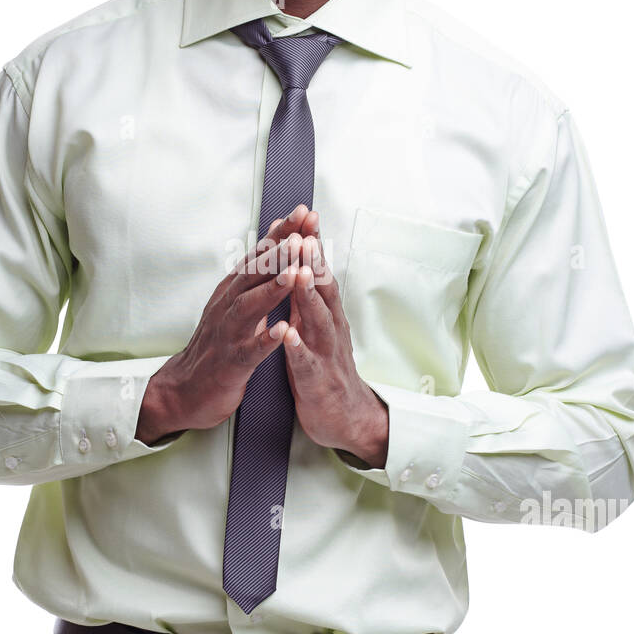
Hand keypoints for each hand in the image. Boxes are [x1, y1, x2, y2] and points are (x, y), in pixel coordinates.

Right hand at [136, 204, 318, 441]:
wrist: (185, 389)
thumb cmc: (218, 343)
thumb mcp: (236, 301)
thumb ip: (255, 273)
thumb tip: (275, 238)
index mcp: (234, 290)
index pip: (260, 256)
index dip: (281, 234)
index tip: (304, 213)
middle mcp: (229, 306)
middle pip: (254, 273)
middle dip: (279, 252)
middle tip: (301, 232)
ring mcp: (229, 333)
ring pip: (250, 307)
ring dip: (272, 290)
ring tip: (293, 274)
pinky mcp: (231, 363)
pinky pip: (249, 350)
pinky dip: (264, 340)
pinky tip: (281, 331)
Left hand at [269, 226, 389, 466]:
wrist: (346, 418)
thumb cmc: (325, 368)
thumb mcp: (315, 326)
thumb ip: (309, 296)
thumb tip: (302, 262)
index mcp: (325, 313)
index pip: (319, 272)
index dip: (311, 244)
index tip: (303, 215)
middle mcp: (329, 327)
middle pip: (322, 288)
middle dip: (313, 260)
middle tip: (304, 232)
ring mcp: (325, 352)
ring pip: (317, 319)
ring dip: (308, 295)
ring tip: (300, 272)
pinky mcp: (316, 380)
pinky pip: (304, 361)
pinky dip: (296, 346)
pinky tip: (286, 332)